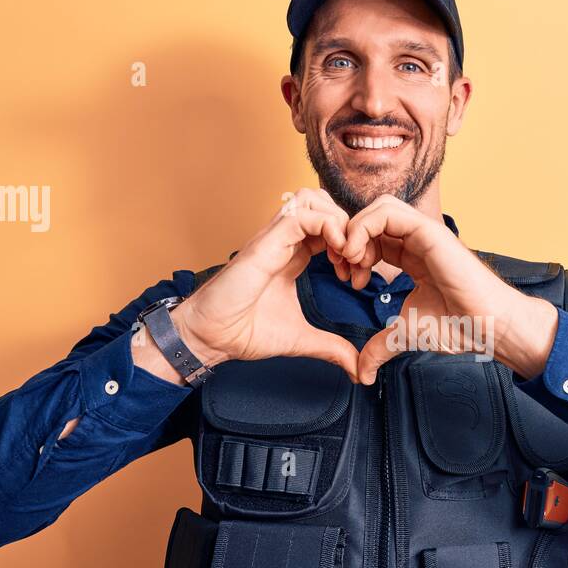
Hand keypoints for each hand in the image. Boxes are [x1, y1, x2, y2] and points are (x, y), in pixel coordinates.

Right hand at [173, 188, 371, 381]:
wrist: (211, 337)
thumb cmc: (244, 331)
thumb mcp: (301, 339)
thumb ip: (331, 348)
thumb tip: (356, 368)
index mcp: (292, 255)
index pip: (328, 227)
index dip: (350, 243)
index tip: (356, 274)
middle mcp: (283, 241)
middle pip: (322, 203)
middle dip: (349, 226)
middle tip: (355, 260)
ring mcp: (273, 239)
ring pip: (312, 199)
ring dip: (338, 221)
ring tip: (346, 254)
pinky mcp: (265, 244)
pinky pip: (301, 216)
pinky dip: (327, 227)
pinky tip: (336, 255)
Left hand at [338, 195, 559, 383]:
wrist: (486, 326)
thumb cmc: (459, 326)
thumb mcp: (406, 334)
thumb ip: (381, 346)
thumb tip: (363, 372)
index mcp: (413, 256)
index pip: (374, 238)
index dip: (353, 254)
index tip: (348, 282)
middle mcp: (418, 240)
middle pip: (372, 217)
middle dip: (349, 238)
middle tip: (344, 269)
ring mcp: (424, 233)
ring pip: (379, 207)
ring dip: (355, 230)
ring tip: (350, 260)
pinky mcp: (429, 232)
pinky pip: (387, 213)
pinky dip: (363, 228)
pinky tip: (359, 256)